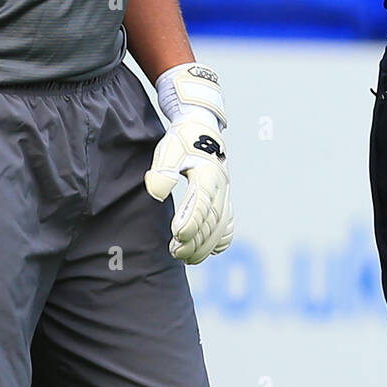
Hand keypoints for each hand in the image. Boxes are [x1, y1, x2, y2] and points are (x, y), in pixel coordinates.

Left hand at [145, 63, 233, 264]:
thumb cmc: (181, 140)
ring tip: (185, 257)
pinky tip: (208, 251)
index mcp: (207, 172)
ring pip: (221, 225)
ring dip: (205, 245)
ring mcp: (225, 193)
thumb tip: (159, 190)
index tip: (176, 236)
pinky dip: (220, 240)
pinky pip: (228, 224)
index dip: (191, 221)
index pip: (202, 202)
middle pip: (213, 219)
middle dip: (196, 240)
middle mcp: (220, 185)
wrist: (201, 129)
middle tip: (176, 252)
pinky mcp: (224, 199)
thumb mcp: (168, 149)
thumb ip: (162, 169)